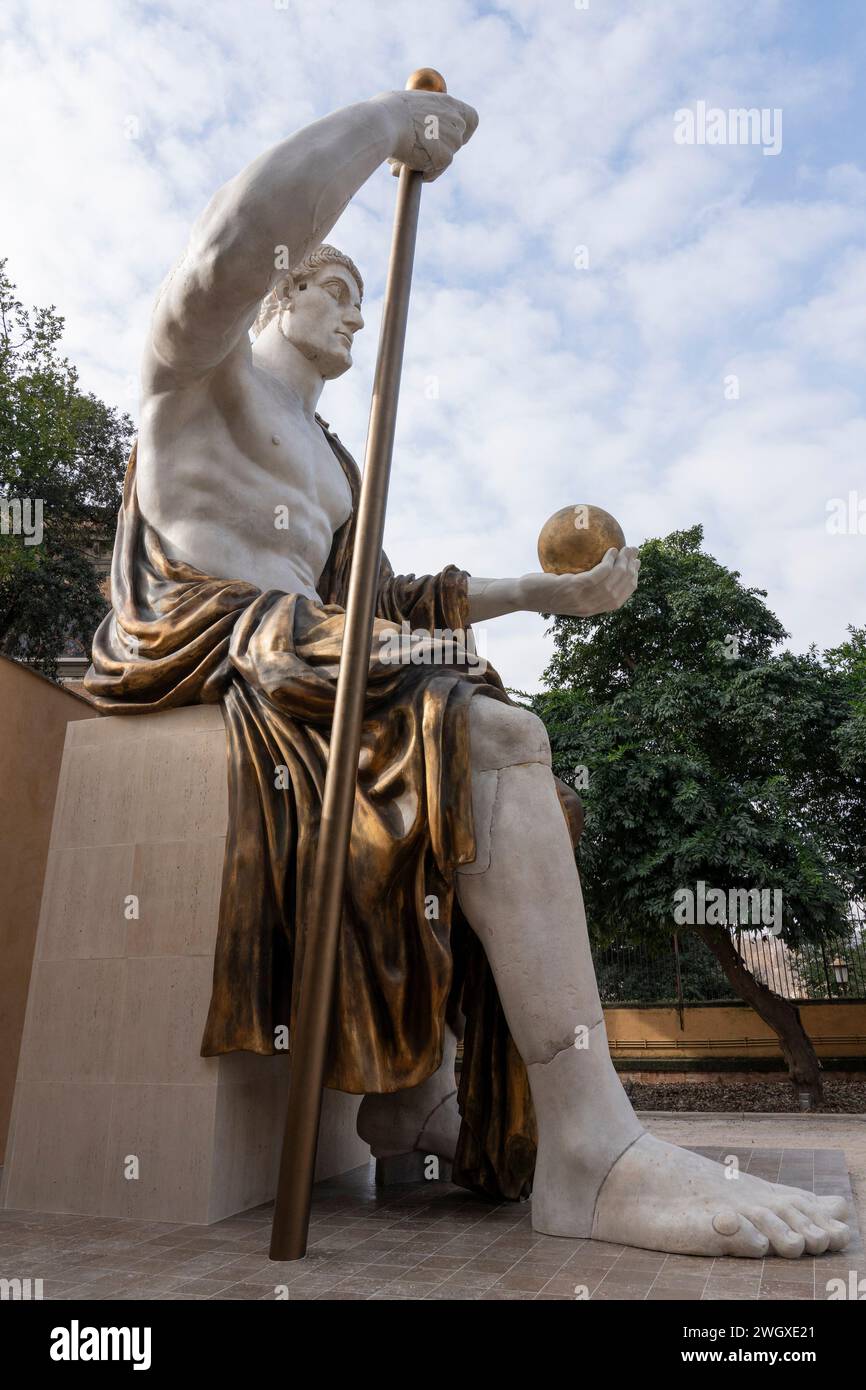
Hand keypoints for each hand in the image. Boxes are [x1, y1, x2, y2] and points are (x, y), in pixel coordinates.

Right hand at [373, 89, 478, 181]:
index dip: (464, 131)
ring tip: (401, 158)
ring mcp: (452, 140)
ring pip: (444, 159)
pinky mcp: (445, 158)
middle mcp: (456, 121)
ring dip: (426, 163)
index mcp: (448, 103)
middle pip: (456, 142)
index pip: (471, 118)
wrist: (384, 122)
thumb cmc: (388, 111)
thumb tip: (417, 130)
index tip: (453, 137)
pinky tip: (403, 167)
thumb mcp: (411, 106)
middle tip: (417, 152)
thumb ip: (423, 116)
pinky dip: (421, 173)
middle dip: (440, 150)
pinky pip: (434, 172)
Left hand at [517, 547, 639, 616]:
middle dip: (632, 571)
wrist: (522, 595)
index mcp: (590, 609)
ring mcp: (581, 600)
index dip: (631, 584)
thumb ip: (581, 580)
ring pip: (612, 582)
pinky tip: (610, 551)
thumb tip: (593, 560)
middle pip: (619, 591)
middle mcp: (589, 607)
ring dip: (624, 564)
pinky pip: (597, 575)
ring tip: (626, 549)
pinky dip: (608, 562)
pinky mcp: (573, 589)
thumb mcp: (564, 586)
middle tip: (636, 554)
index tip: (636, 568)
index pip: (618, 600)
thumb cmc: (541, 589)